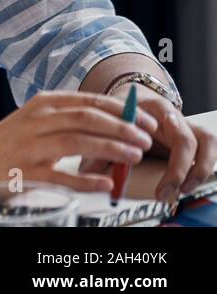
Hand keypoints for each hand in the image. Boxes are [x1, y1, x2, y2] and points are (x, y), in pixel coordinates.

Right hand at [0, 91, 156, 193]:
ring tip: (134, 156)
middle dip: (123, 128)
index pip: (90, 101)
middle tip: (146, 139)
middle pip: (87, 119)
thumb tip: (118, 124)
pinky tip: (106, 184)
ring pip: (77, 142)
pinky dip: (87, 180)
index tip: (145, 120)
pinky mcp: (26, 172)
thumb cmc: (9, 141)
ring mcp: (30, 146)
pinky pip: (62, 176)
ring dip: (111, 149)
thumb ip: (70, 118)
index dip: (122, 110)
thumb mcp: (37, 119)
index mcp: (43, 104)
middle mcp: (37, 121)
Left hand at [78, 83, 216, 200]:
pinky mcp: (194, 137)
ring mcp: (187, 125)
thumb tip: (88, 170)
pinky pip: (210, 148)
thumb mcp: (107, 124)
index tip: (160, 145)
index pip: (162, 113)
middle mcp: (173, 114)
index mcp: (149, 106)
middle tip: (164, 190)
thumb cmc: (120, 116)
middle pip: (185, 138)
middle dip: (178, 168)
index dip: (165, 124)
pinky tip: (191, 183)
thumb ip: (100, 144)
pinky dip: (205, 166)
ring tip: (184, 189)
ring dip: (199, 168)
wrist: (133, 103)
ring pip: (207, 141)